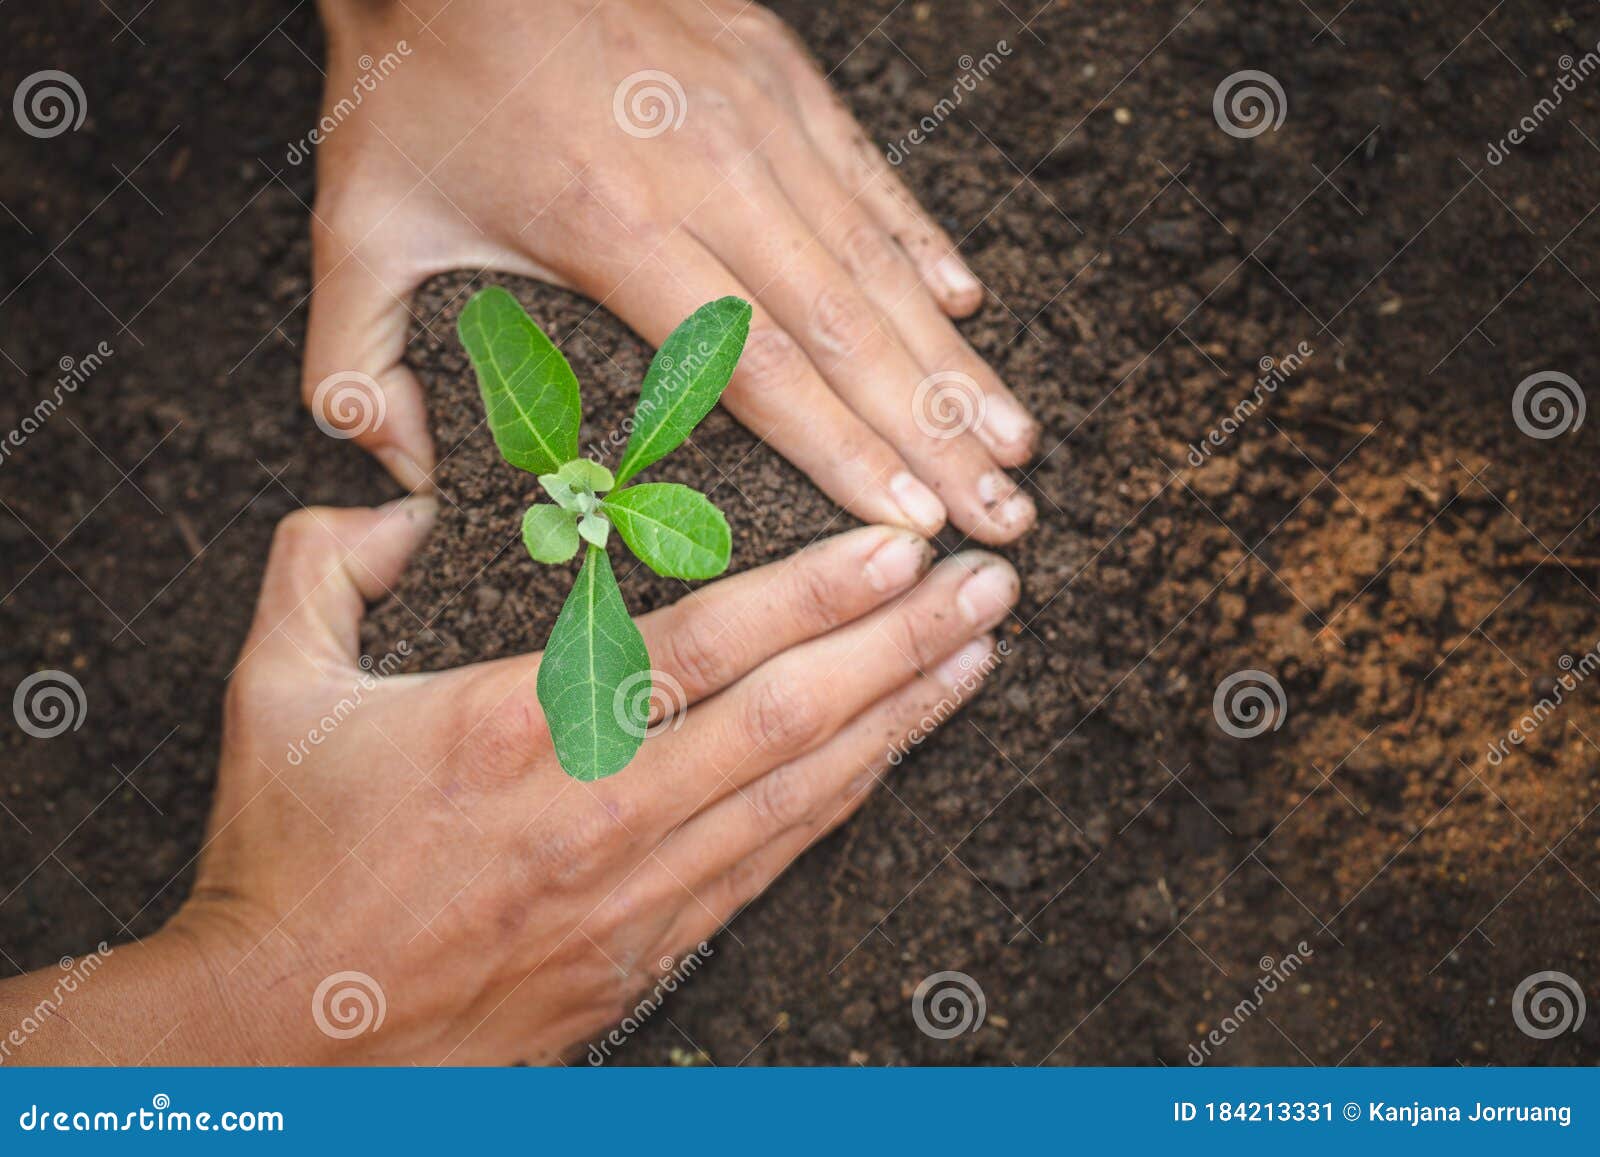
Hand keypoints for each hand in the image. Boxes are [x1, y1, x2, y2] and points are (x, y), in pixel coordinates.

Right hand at [0, 501, 1016, 1063]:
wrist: (291, 1040)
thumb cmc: (288, 862)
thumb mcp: (276, 689)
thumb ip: (327, 569)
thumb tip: (391, 503)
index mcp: (516, 730)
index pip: (700, 647)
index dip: (811, 594)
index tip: (896, 546)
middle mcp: (599, 811)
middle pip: (787, 718)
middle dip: (901, 645)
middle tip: (989, 585)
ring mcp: (634, 892)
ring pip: (802, 794)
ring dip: (901, 719)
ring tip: (978, 655)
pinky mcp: (647, 951)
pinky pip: (771, 865)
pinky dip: (844, 804)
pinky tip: (894, 757)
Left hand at [303, 0, 1038, 544]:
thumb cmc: (413, 82)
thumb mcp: (356, 227)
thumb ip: (357, 367)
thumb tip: (394, 478)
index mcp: (613, 230)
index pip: (760, 371)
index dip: (846, 454)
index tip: (911, 520)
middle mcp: (708, 175)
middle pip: (849, 333)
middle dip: (938, 435)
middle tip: (1004, 513)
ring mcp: (757, 117)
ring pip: (879, 262)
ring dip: (956, 359)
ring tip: (1017, 438)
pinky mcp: (777, 70)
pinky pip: (870, 175)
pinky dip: (924, 244)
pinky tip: (969, 305)